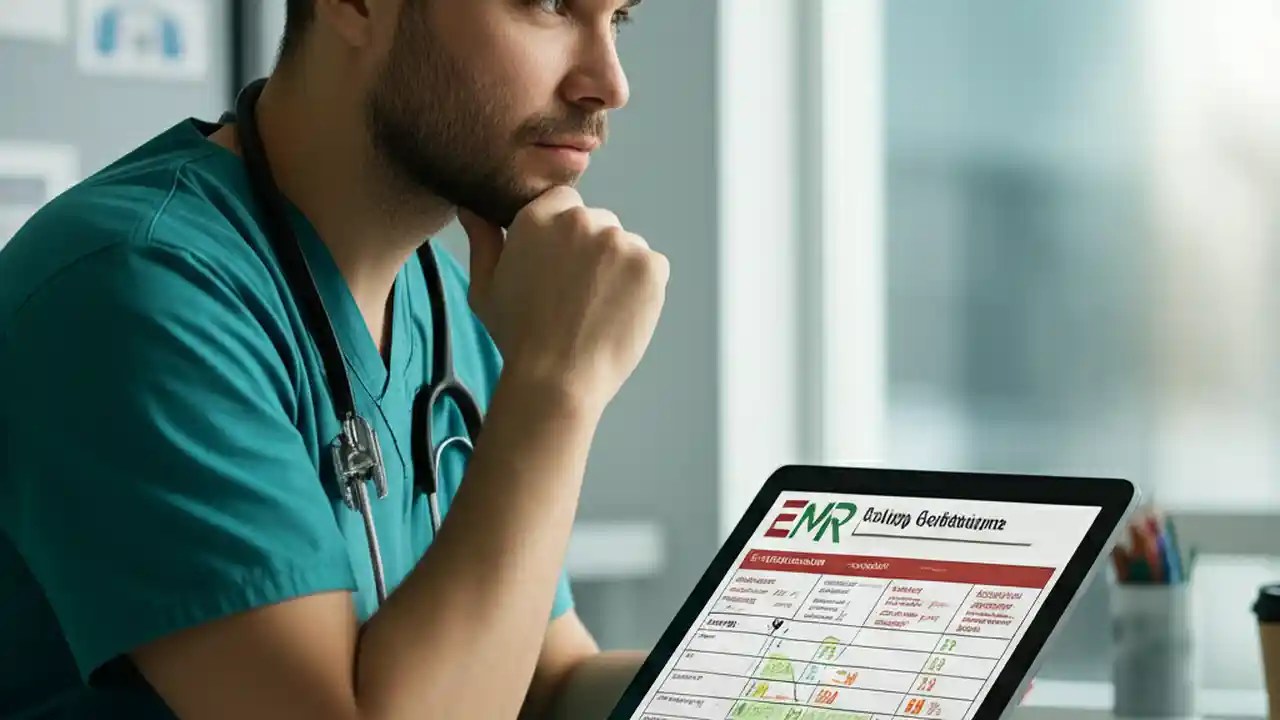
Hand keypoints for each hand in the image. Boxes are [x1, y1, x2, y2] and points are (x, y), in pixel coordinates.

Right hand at [459, 187, 669, 414]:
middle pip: (597, 222)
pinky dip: (642, 286)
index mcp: (538, 217)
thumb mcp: (485, 288)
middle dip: (591, 250)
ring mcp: (619, 242)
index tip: (560, 264)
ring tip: (597, 308)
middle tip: (577, 294)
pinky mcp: (650, 265)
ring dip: (618, 267)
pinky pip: (652, 266)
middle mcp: (580, 220)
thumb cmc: (517, 337)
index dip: (564, 233)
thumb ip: (483, 241)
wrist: (557, 379)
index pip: (564, 201)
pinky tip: (619, 313)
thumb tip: (472, 208)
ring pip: (625, 245)